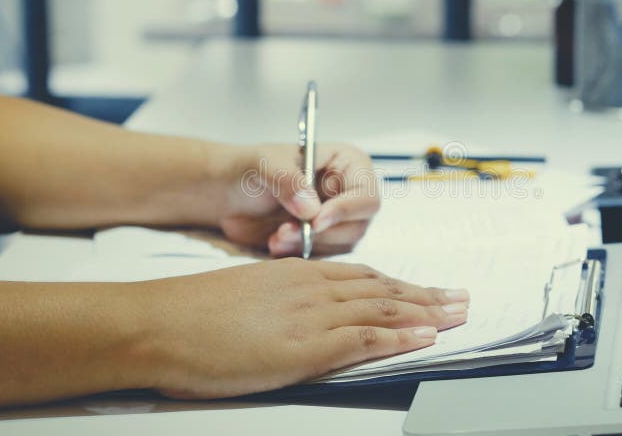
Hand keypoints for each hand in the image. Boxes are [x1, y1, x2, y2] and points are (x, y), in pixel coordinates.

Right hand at [138, 258, 469, 398]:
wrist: (161, 322)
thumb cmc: (194, 313)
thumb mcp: (249, 296)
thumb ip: (284, 300)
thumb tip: (306, 315)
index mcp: (299, 274)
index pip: (364, 276)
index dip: (400, 285)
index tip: (425, 290)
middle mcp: (313, 288)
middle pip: (384, 289)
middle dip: (426, 295)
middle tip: (461, 299)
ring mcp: (312, 315)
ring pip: (383, 308)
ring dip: (427, 312)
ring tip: (459, 314)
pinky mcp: (306, 346)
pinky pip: (365, 338)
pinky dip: (400, 337)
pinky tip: (425, 336)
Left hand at [215, 143, 378, 256]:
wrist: (226, 194)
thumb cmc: (249, 168)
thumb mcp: (264, 164)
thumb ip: (288, 180)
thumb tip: (312, 209)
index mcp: (348, 163)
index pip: (366, 196)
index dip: (346, 211)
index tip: (315, 222)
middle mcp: (350, 192)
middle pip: (358, 226)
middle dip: (320, 234)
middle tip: (285, 231)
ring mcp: (338, 219)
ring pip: (341, 246)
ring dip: (307, 246)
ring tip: (275, 235)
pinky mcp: (323, 241)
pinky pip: (323, 258)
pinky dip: (299, 254)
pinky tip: (275, 241)